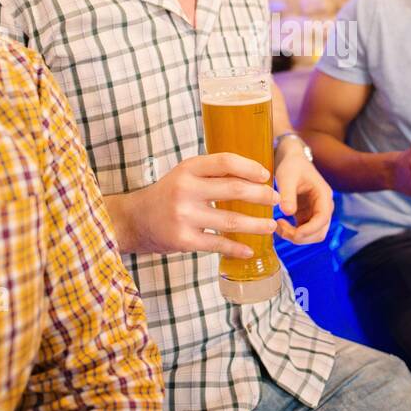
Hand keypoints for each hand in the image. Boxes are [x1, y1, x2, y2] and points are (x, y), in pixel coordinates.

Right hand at [122, 153, 278, 258]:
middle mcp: (186, 190)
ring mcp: (184, 216)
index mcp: (188, 169)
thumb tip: (253, 175)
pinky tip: (249, 249)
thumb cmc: (168, 194)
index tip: (266, 175)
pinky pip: (218, 244)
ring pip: (231, 220)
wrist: (134, 220)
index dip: (250, 167)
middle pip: (234, 189)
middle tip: (276, 200)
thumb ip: (211, 173)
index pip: (225, 162)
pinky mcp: (183, 240)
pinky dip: (236, 248)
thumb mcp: (184, 175)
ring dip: (256, 224)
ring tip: (271, 226)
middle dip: (261, 195)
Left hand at [274, 145, 333, 244]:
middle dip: (301, 236)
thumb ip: (288, 194)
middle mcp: (323, 206)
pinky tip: (279, 225)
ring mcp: (315, 212)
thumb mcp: (287, 177)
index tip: (294, 233)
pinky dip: (292, 233)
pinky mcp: (306, 216)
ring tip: (278, 227)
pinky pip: (302, 232)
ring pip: (311, 235)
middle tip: (281, 230)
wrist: (292, 160)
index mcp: (323, 195)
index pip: (323, 218)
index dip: (310, 230)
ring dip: (296, 237)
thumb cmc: (292, 165)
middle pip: (319, 232)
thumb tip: (287, 213)